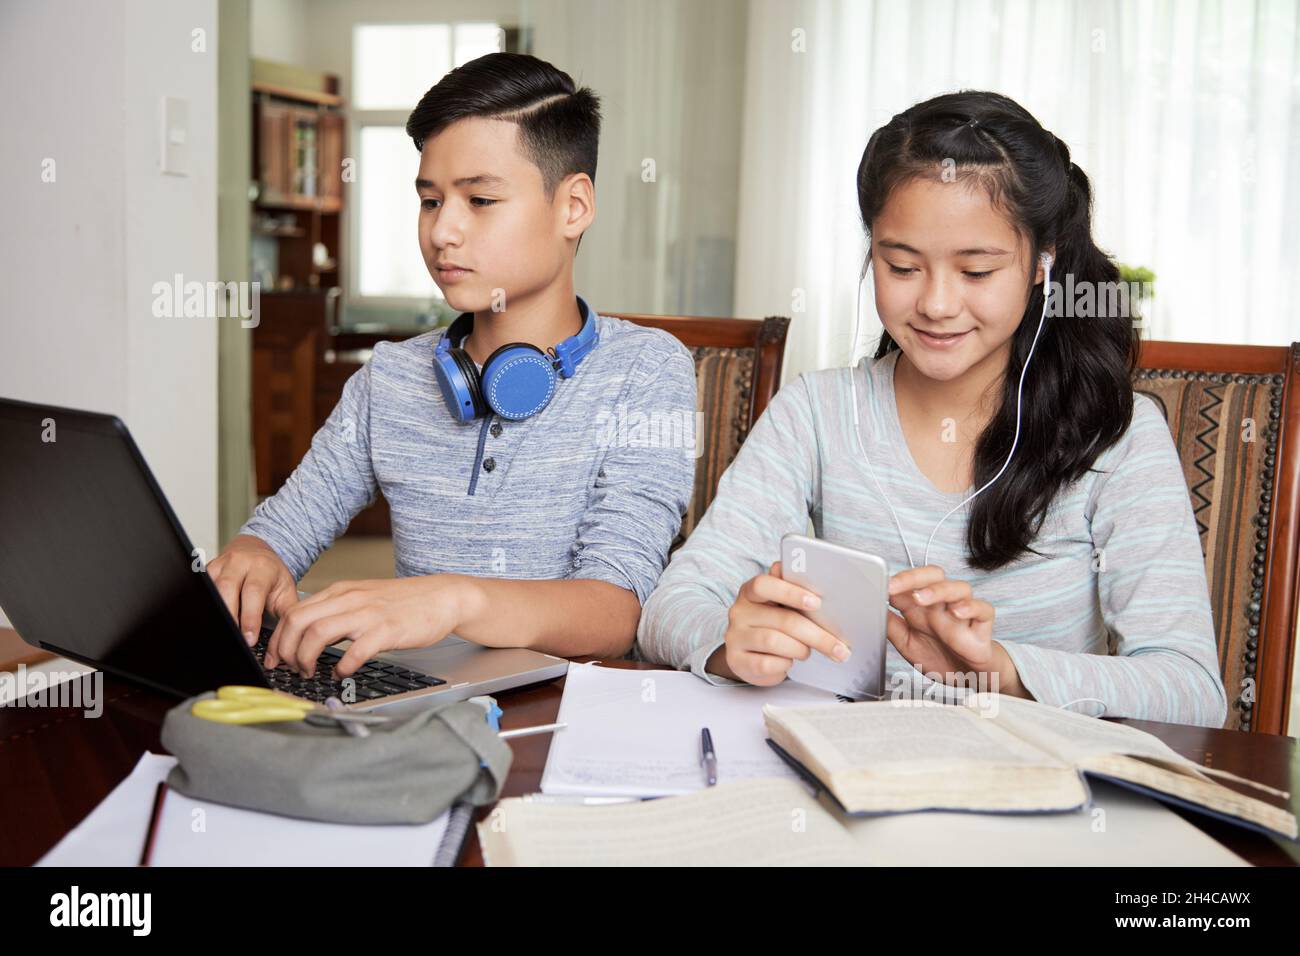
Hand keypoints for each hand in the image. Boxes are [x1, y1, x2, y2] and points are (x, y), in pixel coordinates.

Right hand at [205, 535, 299, 645]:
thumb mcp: (286, 591)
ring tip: (223, 633)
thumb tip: (286, 637)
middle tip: (234, 638)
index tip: (250, 639)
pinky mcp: (206, 570)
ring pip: (211, 588)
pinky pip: (202, 587)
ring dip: (215, 611)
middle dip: (229, 616)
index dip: (250, 617)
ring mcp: (220, 564)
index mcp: (262, 567)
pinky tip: (212, 619)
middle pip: (227, 587)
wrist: (257, 553)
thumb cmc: (272, 576)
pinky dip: (206, 604)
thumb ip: (287, 612)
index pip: (254, 591)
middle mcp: (239, 562)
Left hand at [264, 575, 477, 677]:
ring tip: (310, 672)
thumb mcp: (363, 598)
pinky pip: (354, 651)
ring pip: (317, 633)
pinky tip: (342, 673)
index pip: (294, 612)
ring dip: (305, 658)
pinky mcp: (386, 630)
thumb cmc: (404, 603)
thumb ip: (337, 612)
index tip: (276, 658)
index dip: (278, 638)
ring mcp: (367, 613)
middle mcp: (349, 599)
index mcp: (340, 592)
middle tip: (288, 668)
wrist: (442, 597)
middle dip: (284, 650)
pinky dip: (341, 666)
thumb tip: (309, 636)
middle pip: (298, 621)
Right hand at [711, 561, 850, 686]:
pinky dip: (784, 665)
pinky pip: (766, 664)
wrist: (748, 655)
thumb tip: (804, 572)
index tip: (817, 603)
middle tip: (839, 647)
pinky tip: (788, 662)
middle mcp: (739, 612)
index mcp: (750, 592)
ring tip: (807, 652)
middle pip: (782, 619)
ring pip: (774, 641)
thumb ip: (791, 591)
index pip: (764, 585)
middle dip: (817, 635)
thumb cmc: (770, 625)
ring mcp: (736, 637)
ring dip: (800, 649)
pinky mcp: (737, 661)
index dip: (790, 592)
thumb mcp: (779, 606)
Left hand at [886, 565, 1024, 695]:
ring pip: (958, 587)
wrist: (968, 677)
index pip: (910, 583)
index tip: (878, 586)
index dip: (895, 581)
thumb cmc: (938, 655)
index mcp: (922, 605)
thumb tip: (871, 609)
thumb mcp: (907, 644)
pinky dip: (970, 607)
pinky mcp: (982, 624)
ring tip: (921, 598)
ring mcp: (963, 612)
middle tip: (895, 586)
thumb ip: (891, 626)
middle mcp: (942, 603)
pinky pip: (983, 608)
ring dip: (938, 590)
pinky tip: (957, 612)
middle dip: (914, 577)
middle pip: (933, 575)